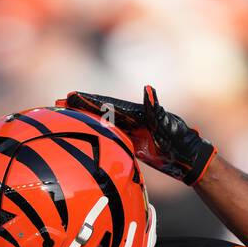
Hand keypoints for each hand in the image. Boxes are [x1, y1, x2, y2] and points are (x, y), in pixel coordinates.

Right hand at [59, 85, 214, 184]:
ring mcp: (131, 130)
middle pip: (100, 110)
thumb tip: (148, 88)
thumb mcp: (167, 124)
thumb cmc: (180, 140)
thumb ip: (155, 108)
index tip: (71, 96)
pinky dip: (96, 133)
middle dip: (80, 106)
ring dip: (84, 118)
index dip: (89, 100)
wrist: (188, 158)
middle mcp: (131, 119)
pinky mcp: (133, 142)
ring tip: (64, 114)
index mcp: (136, 113)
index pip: (107, 104)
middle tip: (58, 102)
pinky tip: (84, 133)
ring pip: (102, 122)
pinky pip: (110, 136)